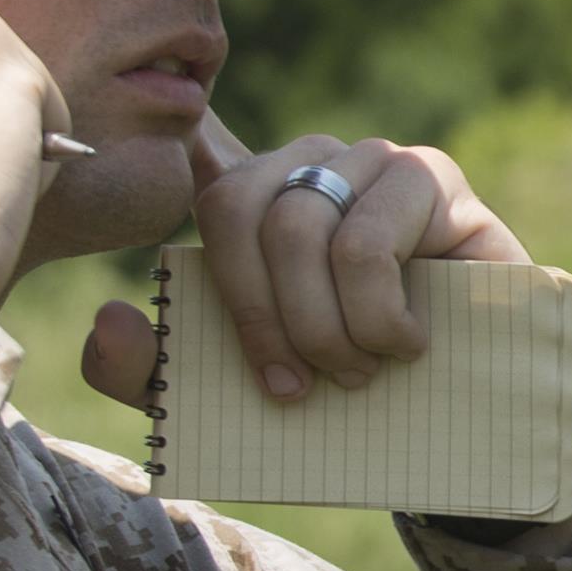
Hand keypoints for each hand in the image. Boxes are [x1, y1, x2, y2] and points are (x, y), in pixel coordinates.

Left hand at [73, 115, 528, 412]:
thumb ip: (151, 371)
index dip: (236, 296)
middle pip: (254, 215)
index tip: (272, 379)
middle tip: (312, 389)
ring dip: (331, 324)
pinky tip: (411, 344)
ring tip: (364, 370)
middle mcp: (314, 161)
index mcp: (259, 195)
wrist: (459, 410)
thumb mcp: (231, 396)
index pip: (217, 204)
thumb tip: (112, 319)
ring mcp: (374, 160)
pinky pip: (369, 238)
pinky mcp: (433, 178)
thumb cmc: (342, 386)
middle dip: (278, 321)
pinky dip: (380, 313)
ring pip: (307, 226)